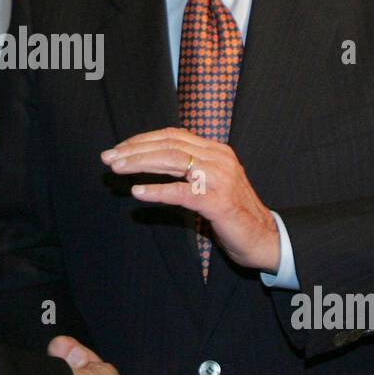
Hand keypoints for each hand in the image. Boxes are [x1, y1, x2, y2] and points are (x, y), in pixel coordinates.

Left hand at [101, 127, 280, 272]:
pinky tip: (138, 193)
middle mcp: (219, 158)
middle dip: (135, 149)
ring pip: (173, 161)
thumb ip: (189, 168)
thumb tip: (151, 160)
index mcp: (216, 150)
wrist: (264, 238)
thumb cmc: (233, 213)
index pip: (172, 135)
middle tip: (108, 157)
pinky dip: (157, 191)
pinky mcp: (218, 202)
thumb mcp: (211, 182)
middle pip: (169, 145)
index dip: (143, 139)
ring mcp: (220, 178)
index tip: (119, 148)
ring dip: (140, 163)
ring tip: (117, 169)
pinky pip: (181, 192)